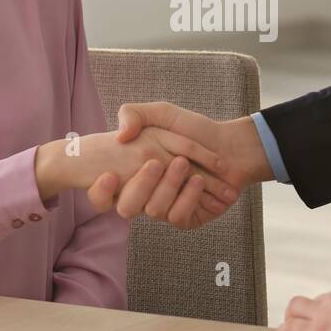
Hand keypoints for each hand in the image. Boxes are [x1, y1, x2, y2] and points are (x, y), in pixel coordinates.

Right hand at [35, 127, 236, 224]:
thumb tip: (121, 135)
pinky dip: (189, 199)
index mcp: (133, 172)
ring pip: (154, 210)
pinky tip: (198, 181)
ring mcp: (165, 206)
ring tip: (185, 166)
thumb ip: (133, 114)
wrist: (229, 144)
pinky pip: (179, 216)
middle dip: (141, 186)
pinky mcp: (186, 217)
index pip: (104, 193)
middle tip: (156, 163)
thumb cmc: (194, 128)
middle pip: (128, 205)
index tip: (109, 176)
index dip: (100, 192)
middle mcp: (146, 192)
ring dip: (169, 188)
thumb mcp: (160, 113)